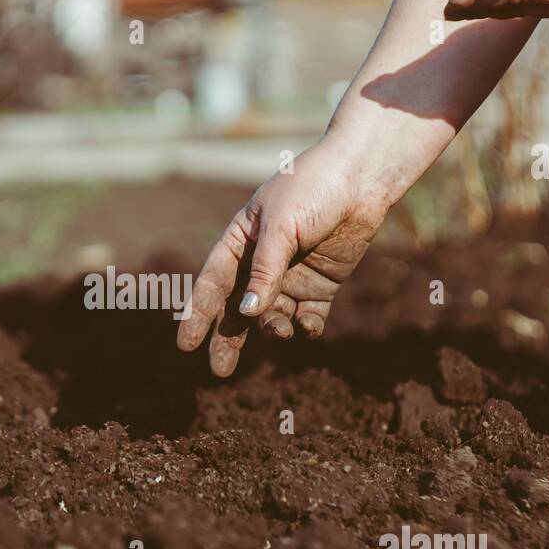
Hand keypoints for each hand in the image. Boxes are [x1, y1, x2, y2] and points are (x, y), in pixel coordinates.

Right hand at [176, 140, 389, 376]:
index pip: (212, 284)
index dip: (198, 314)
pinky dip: (305, 327)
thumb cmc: (313, 190)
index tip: (186, 345)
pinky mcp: (320, 287)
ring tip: (280, 331)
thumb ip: (265, 271)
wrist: (361, 178)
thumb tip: (245, 312)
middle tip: (219, 370)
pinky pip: (306, 317)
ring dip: (272, 329)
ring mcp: (290, 277)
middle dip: (227, 339)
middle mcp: (261, 264)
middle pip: (236, 309)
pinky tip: (307, 326)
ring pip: (271, 317)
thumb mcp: (282, 227)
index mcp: (239, 242)